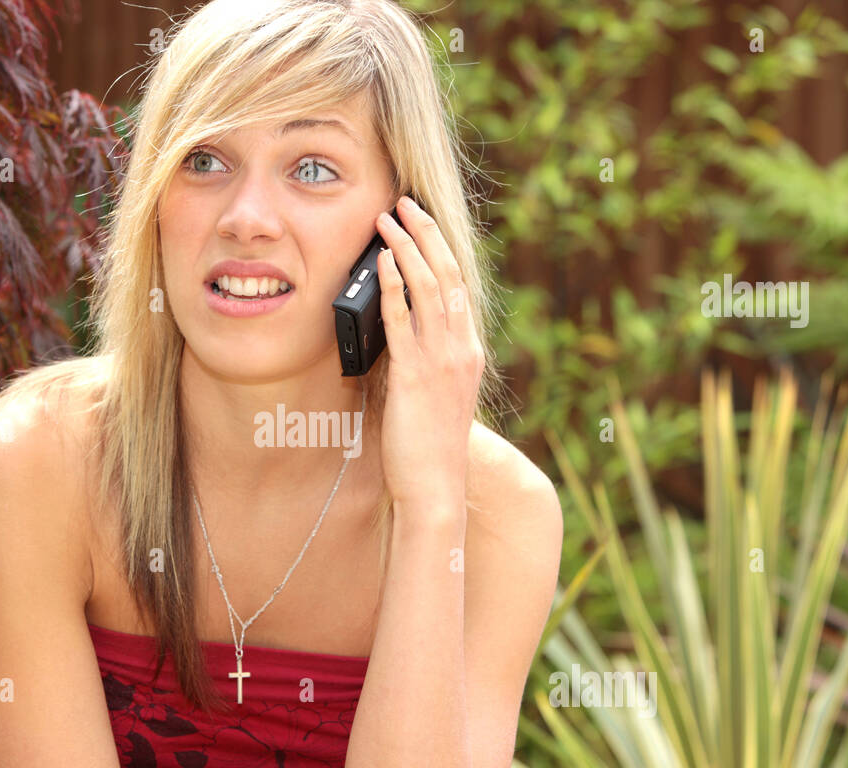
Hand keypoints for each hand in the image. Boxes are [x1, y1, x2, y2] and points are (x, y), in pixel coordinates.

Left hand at [374, 196, 484, 511]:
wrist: (434, 486)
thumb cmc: (429, 447)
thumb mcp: (433, 393)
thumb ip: (420, 359)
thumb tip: (391, 330)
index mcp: (468, 351)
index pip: (459, 285)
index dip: (440, 248)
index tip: (422, 221)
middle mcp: (461, 348)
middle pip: (448, 274)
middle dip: (426, 232)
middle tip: (405, 202)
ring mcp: (441, 359)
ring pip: (429, 287)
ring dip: (406, 247)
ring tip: (388, 217)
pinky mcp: (414, 373)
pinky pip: (403, 319)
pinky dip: (391, 285)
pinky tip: (379, 263)